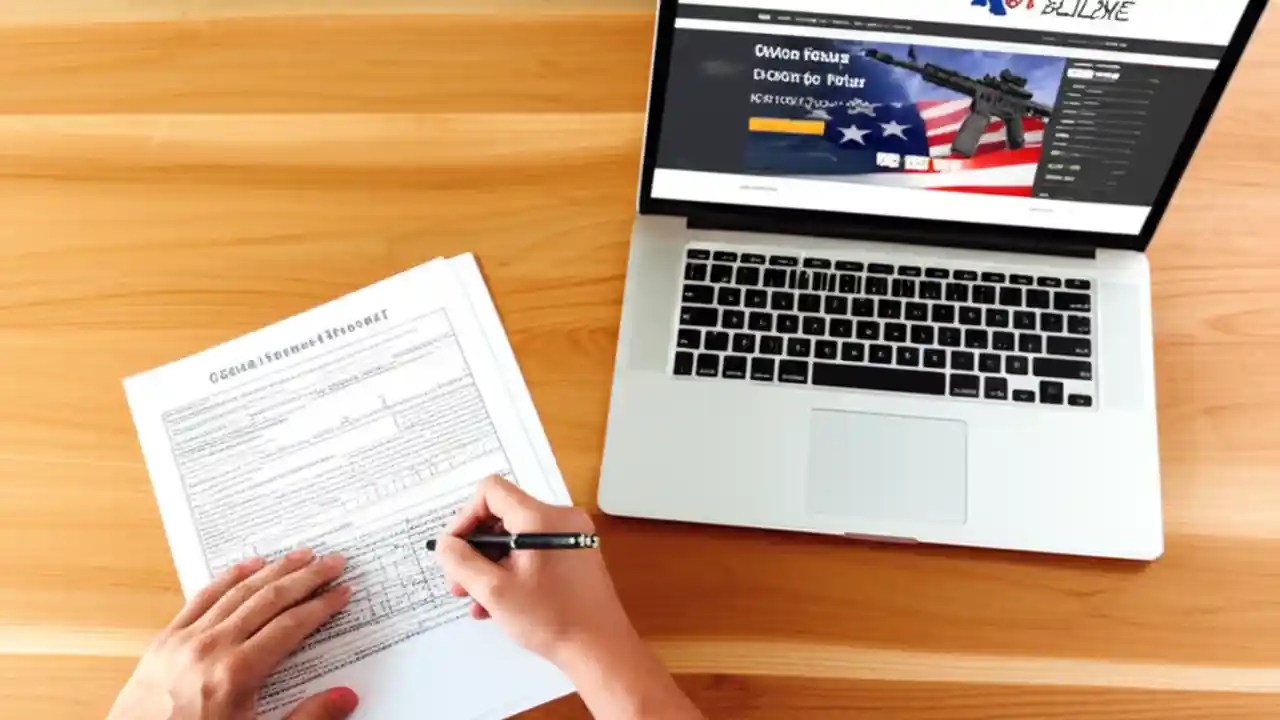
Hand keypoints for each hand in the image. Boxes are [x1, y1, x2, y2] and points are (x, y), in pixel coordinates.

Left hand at [108, 550, 358, 719]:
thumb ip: (306, 719)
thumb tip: (346, 696)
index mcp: (237, 674)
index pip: (291, 626)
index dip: (322, 606)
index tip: (342, 591)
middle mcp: (212, 648)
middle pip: (269, 599)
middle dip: (305, 577)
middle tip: (332, 562)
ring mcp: (185, 640)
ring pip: (238, 591)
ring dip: (273, 570)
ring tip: (299, 556)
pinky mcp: (165, 641)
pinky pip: (201, 598)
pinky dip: (228, 577)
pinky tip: (248, 566)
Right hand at [433, 475, 632, 666]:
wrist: (599, 648)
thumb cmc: (553, 619)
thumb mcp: (495, 591)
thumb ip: (461, 562)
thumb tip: (445, 544)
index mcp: (542, 518)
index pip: (491, 492)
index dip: (465, 517)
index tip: (454, 548)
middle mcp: (560, 519)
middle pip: (502, 516)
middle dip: (475, 549)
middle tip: (457, 580)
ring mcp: (570, 537)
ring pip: (516, 538)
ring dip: (489, 566)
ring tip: (474, 600)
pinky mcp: (574, 554)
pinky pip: (533, 552)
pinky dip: (511, 571)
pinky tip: (495, 604)